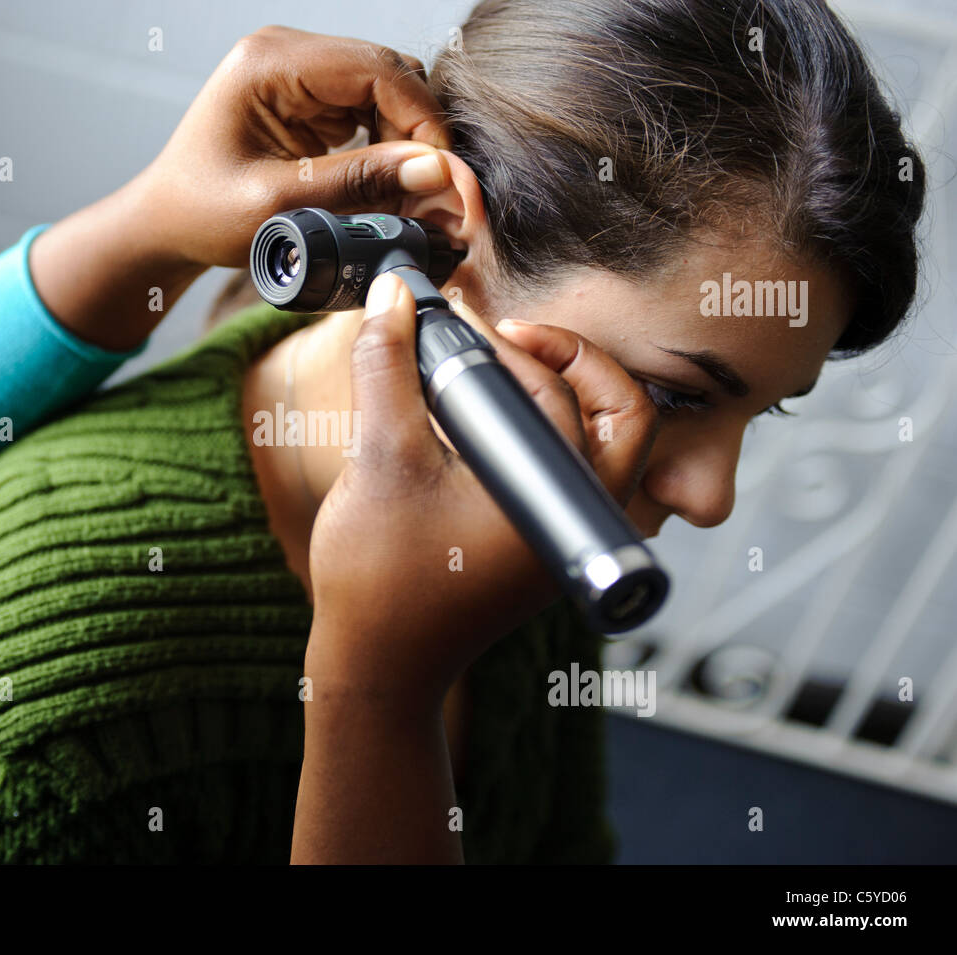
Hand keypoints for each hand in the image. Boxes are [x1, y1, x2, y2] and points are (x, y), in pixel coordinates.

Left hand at [134, 24, 453, 269]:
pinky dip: (384, 145)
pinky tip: (380, 182)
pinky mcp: (306, 95)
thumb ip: (359, 182)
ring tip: (400, 192)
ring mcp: (297, 70)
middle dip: (413, 131)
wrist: (166, 223)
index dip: (419, 118)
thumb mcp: (281, 205)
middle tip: (423, 190)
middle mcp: (285, 52)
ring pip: (384, 90)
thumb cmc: (202, 215)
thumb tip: (434, 169)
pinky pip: (367, 108)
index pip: (374, 68)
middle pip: (386, 72)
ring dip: (402, 140)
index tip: (438, 171)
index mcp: (269, 63)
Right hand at [304, 272, 660, 716]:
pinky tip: (481, 424)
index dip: (516, 346)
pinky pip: (563, 474)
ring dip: (554, 399)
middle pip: (617, 415)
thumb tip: (393, 296)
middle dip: (562, 363)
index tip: (464, 323)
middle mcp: (581, 521)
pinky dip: (535, 438)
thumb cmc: (381, 578)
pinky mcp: (543, 547)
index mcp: (559, 501)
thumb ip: (388, 368)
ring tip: (494, 375)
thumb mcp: (380, 458)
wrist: (376, 665)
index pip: (564, 394)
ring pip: (597, 446)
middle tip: (505, 343)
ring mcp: (566, 538)